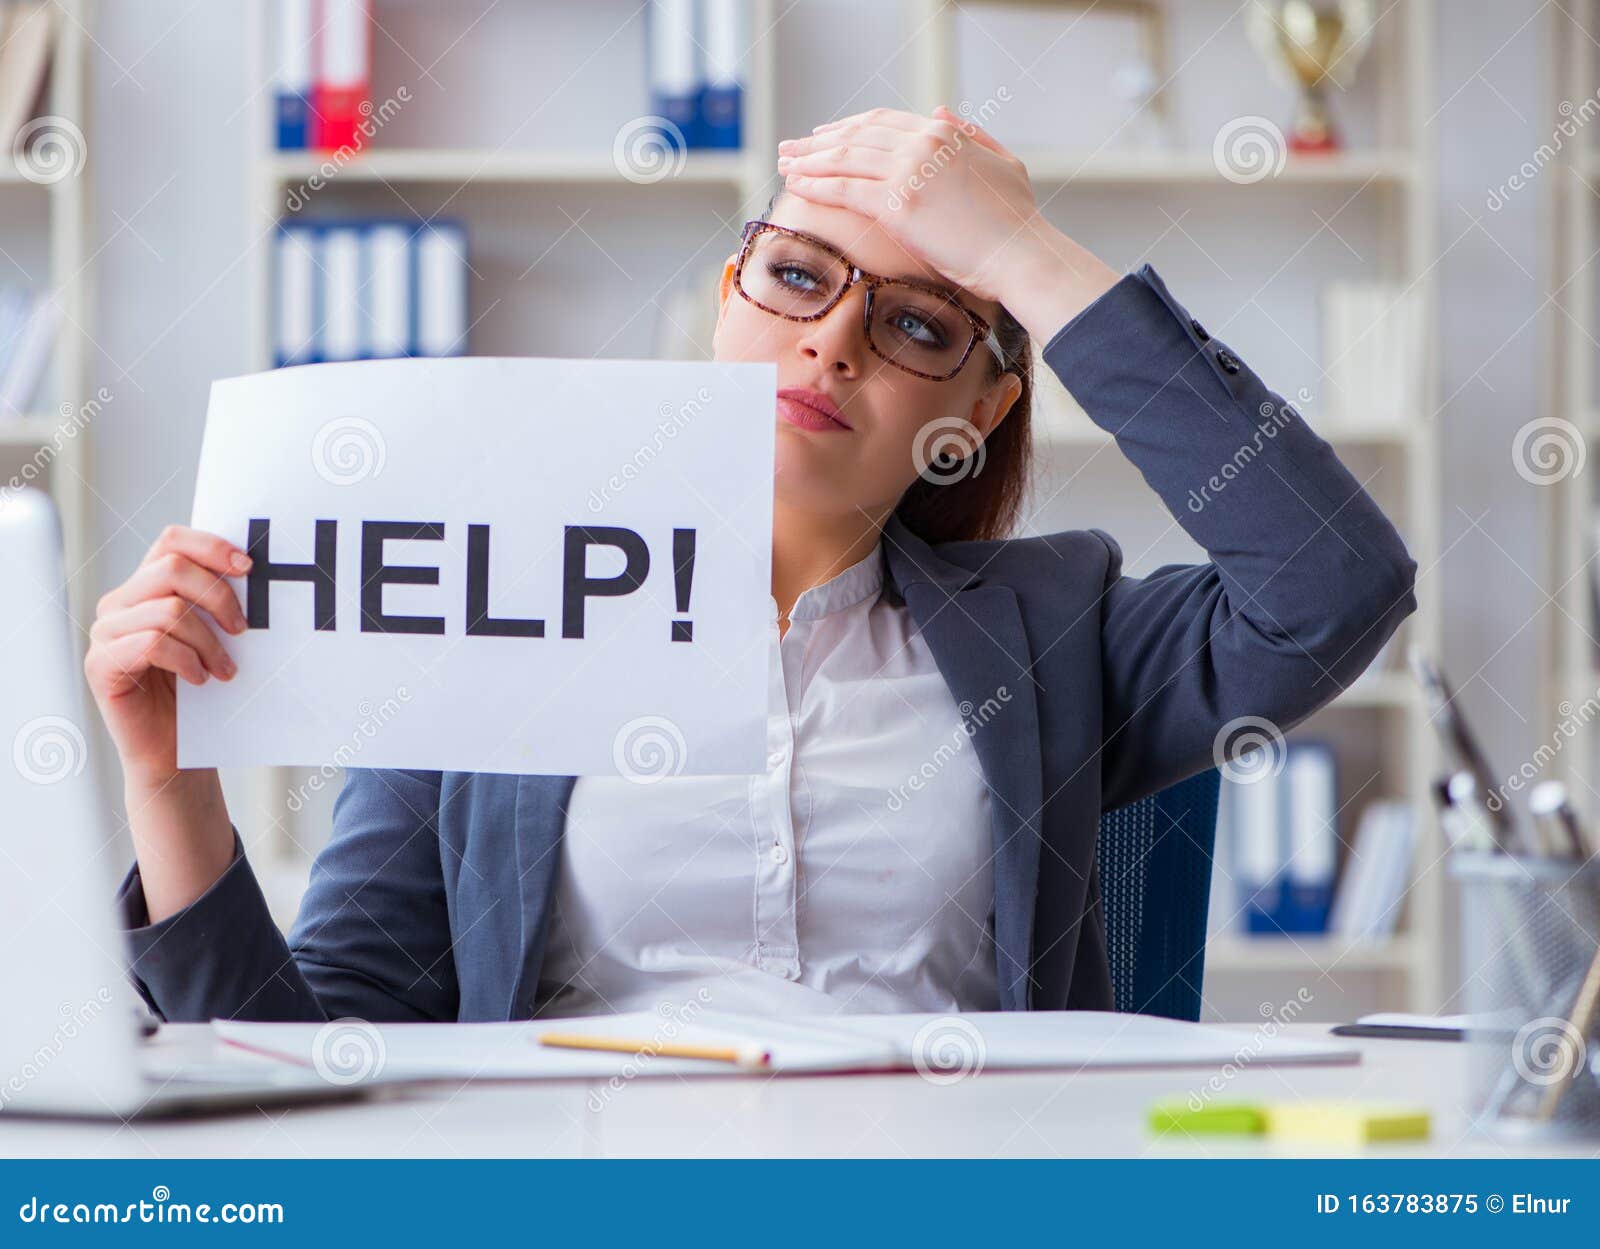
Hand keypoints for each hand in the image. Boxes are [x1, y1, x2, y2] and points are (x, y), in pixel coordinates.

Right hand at [84, 524, 250, 785]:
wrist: (176, 751)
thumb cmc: (200, 692)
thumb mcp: (214, 637)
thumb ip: (217, 603)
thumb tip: (253, 572)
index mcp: (147, 587)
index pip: (172, 541)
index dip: (211, 546)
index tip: (248, 568)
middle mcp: (120, 603)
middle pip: (172, 568)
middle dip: (219, 596)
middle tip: (242, 630)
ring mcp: (106, 632)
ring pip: (169, 610)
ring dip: (209, 642)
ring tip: (225, 669)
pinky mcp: (101, 664)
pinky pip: (152, 643)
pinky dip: (187, 660)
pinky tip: (201, 680)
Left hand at [776, 105, 1118, 332]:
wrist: (1021, 253)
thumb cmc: (1016, 220)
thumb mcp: (1001, 162)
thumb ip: (971, 135)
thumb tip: (939, 112)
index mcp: (944, 133)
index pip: (882, 122)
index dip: (848, 127)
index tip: (825, 135)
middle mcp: (922, 144)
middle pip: (856, 136)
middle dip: (819, 142)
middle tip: (791, 147)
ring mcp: (908, 172)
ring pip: (845, 159)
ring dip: (808, 161)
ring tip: (784, 165)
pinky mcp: (897, 205)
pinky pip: (845, 189)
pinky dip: (816, 184)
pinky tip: (796, 185)